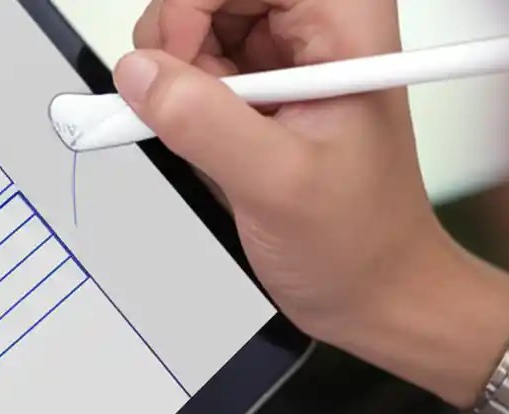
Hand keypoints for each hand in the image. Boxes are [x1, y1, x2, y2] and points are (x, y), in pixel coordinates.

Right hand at [120, 0, 508, 407]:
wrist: (370, 290)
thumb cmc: (358, 241)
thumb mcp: (276, 183)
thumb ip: (203, 123)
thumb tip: (138, 75)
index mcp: (346, 23)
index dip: (195, 4)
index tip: (172, 62)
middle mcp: (317, 29)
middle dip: (176, 38)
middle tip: (170, 100)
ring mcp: (285, 57)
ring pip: (195, 24)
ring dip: (173, 73)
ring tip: (200, 132)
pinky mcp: (258, 89)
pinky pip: (193, 65)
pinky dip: (175, 98)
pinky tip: (199, 139)